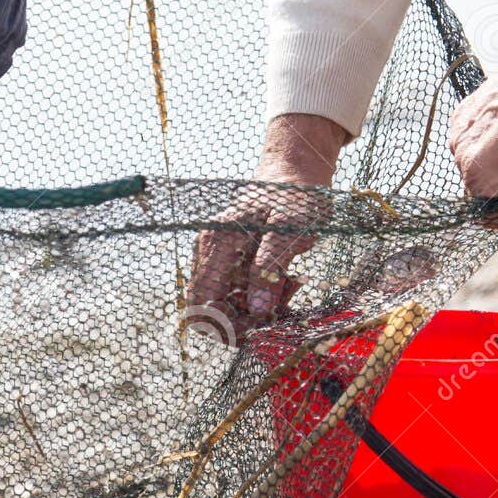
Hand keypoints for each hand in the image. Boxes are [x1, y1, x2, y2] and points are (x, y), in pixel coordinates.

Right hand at [187, 114, 346, 338]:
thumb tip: (257, 309)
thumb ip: (271, 269)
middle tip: (282, 304)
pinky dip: (260, 296)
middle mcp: (207, 252)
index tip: (262, 322)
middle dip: (245, 319)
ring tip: (290, 286)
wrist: (295, 172)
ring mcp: (214, 257)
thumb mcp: (291, 231)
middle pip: (209, 310)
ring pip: (224, 305)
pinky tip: (285, 281)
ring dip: (257, 308)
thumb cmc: (296, 197)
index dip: (228, 325)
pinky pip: (236, 293)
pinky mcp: (227, 261)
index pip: (201, 304)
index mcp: (216, 245)